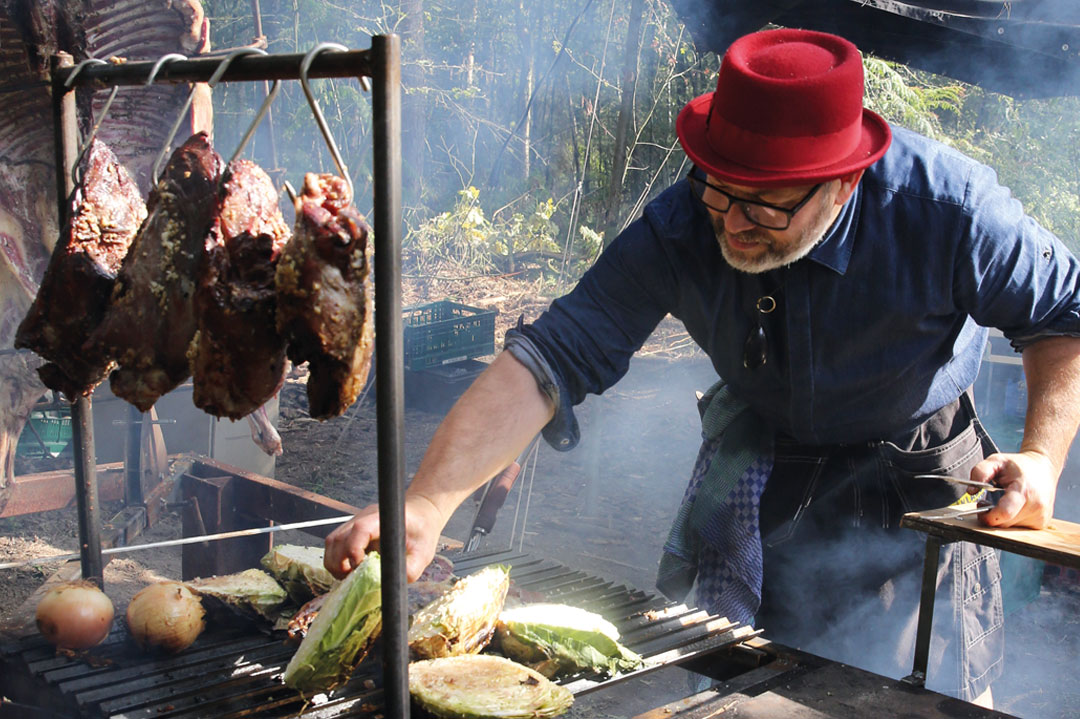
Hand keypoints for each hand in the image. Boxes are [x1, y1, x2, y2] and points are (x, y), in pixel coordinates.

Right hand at [323, 495, 443, 580]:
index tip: (359, 568)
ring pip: (332, 542)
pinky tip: (350, 570)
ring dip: (334, 563)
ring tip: (348, 576)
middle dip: (339, 564)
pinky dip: (336, 559)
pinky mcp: (352, 529)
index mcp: (382, 519)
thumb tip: (389, 586)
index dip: (354, 550)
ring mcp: (355, 522)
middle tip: (351, 579)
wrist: (421, 514)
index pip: (359, 529)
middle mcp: (364, 517)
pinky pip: (335, 544)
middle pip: (337, 538)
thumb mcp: (423, 553)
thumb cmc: (422, 531)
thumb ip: (409, 570)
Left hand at [971, 451, 1057, 528]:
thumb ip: (980, 472)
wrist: (1044, 468)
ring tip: (1001, 502)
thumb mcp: (996, 460)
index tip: (980, 505)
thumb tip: (971, 491)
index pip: (1004, 513)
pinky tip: (1012, 508)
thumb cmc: (1018, 465)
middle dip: (991, 516)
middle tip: (987, 502)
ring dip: (1001, 518)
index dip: (987, 515)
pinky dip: (1011, 520)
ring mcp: (1041, 517)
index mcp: (1024, 491)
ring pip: (1010, 528)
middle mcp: (1036, 507)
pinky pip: (1019, 528)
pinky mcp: (1042, 523)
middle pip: (1004, 523)